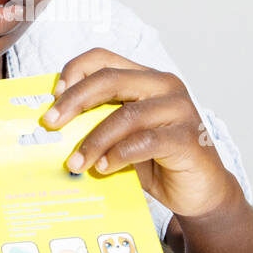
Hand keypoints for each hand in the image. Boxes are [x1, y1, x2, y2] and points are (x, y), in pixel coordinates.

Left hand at [40, 48, 241, 218]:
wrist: (201, 193)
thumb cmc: (159, 163)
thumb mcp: (123, 138)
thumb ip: (100, 124)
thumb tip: (56, 126)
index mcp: (146, 78)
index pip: (104, 59)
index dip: (75, 71)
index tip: (53, 96)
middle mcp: (164, 86)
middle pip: (110, 79)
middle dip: (75, 101)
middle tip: (51, 124)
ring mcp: (180, 110)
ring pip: (126, 115)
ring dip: (94, 140)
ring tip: (75, 163)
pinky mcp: (188, 138)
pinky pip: (146, 141)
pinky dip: (119, 154)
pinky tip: (104, 168)